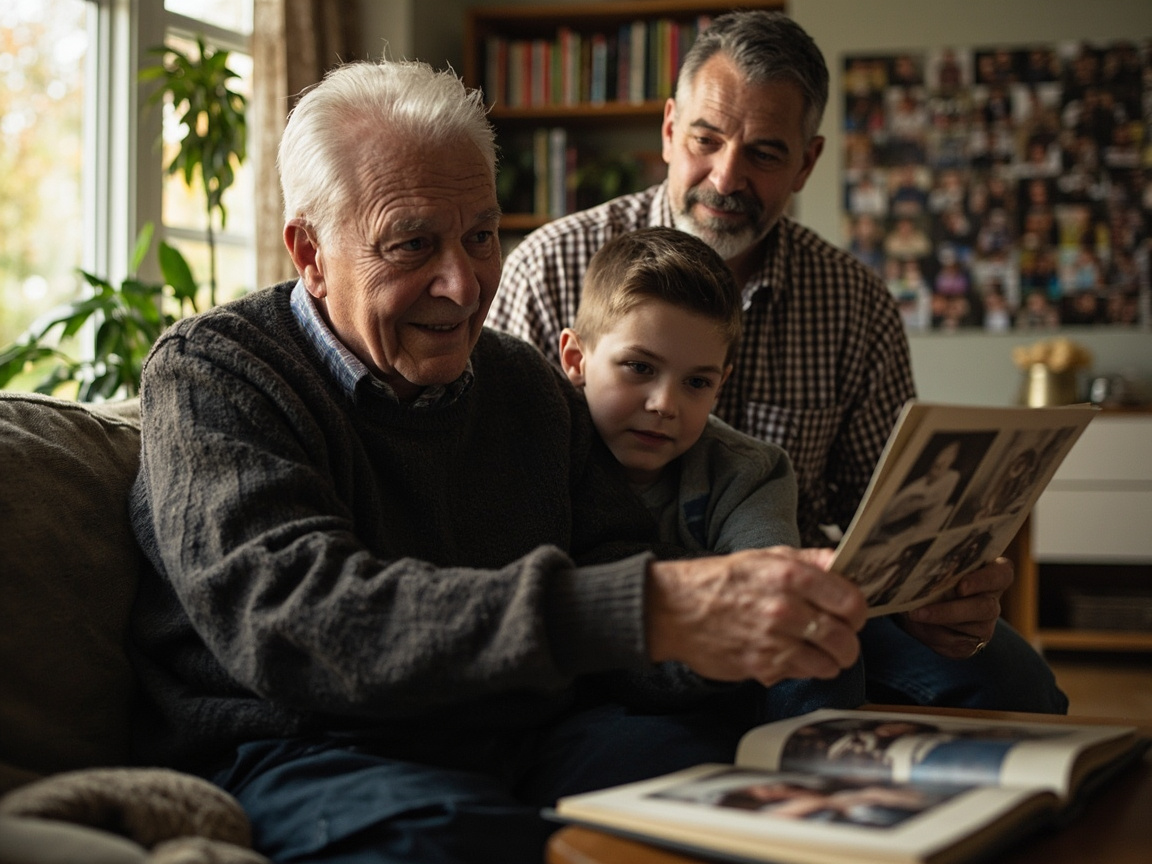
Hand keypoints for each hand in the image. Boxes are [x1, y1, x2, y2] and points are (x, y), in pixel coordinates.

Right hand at [646, 547, 866, 688]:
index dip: (858, 611)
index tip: (852, 614)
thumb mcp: (763, 557)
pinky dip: (802, 669)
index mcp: (791, 576)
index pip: (851, 601)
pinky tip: (790, 656)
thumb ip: (808, 560)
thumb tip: (841, 563)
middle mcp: (786, 609)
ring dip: (829, 660)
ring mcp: (774, 641)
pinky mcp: (762, 666)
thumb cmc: (718, 581)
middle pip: (845, 638)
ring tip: (817, 651)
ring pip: (828, 663)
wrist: (674, 610)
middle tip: (840, 639)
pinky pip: (801, 674)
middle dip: (848, 642)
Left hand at [899, 557, 1012, 658]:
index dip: (983, 581)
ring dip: (937, 623)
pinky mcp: (973, 644)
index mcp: (992, 572)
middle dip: (951, 611)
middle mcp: (992, 599)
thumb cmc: (930, 575)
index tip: (961, 586)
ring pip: (970, 628)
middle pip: (985, 607)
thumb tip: (918, 572)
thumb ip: (937, 567)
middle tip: (921, 611)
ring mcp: (986, 624)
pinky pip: (958, 645)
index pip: (1002, 574)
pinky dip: (934, 636)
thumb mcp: (934, 568)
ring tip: (913, 614)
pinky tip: (920, 626)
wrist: (918, 603)